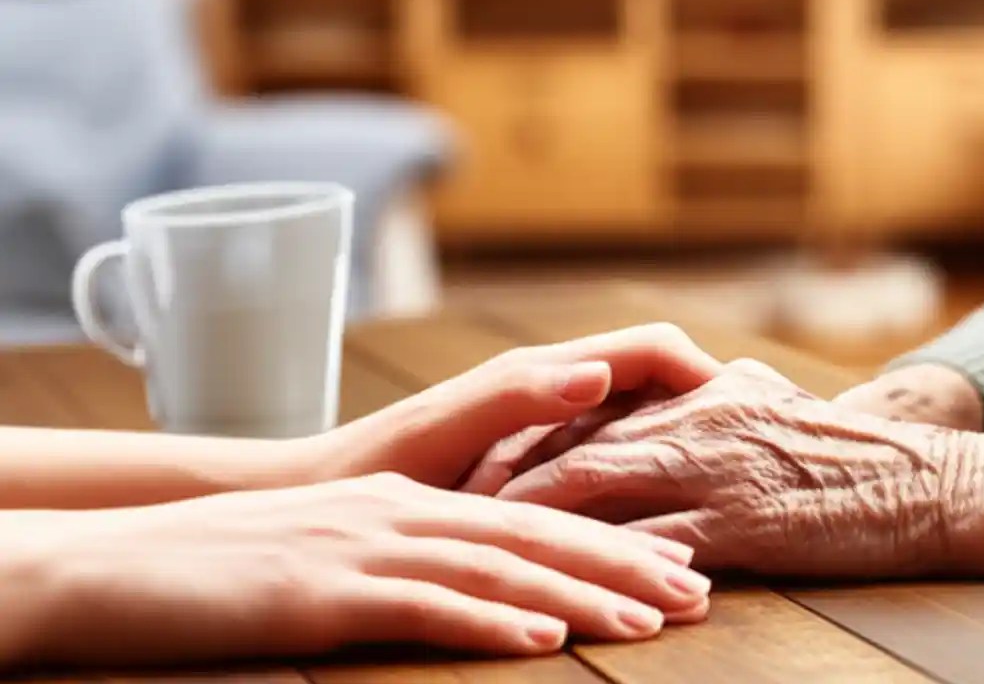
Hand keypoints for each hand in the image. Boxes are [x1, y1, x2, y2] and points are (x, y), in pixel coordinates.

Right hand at [2, 473, 709, 667]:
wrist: (130, 557)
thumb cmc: (234, 564)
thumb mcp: (337, 547)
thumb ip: (411, 560)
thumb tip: (486, 597)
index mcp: (408, 500)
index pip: (530, 520)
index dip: (608, 545)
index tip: (674, 571)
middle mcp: (399, 513)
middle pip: (534, 535)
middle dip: (621, 563)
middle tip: (696, 592)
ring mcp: (364, 548)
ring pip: (497, 567)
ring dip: (578, 595)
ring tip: (648, 620)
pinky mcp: (325, 593)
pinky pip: (423, 606)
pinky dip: (489, 622)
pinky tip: (541, 640)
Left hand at [306, 323, 721, 489]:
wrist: (323, 496)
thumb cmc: (378, 457)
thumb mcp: (448, 423)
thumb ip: (522, 395)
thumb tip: (600, 371)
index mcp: (546, 377)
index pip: (650, 349)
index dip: (700, 368)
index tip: (741, 400)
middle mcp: (555, 401)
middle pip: (654, 392)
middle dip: (706, 411)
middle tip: (759, 449)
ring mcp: (548, 441)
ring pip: (633, 441)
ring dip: (677, 458)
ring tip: (725, 500)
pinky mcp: (535, 482)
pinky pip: (605, 482)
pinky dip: (639, 500)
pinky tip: (656, 541)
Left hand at [496, 360, 983, 576]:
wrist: (926, 481)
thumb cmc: (850, 454)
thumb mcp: (771, 409)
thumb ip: (709, 409)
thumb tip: (666, 413)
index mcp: (697, 393)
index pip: (587, 408)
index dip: (523, 437)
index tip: (471, 467)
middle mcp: (693, 419)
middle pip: (572, 441)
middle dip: (504, 475)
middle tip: (449, 509)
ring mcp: (714, 467)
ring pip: (594, 482)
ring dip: (531, 513)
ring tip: (478, 542)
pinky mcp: (741, 520)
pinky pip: (654, 542)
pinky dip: (600, 561)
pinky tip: (562, 584)